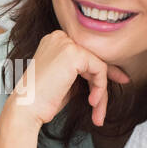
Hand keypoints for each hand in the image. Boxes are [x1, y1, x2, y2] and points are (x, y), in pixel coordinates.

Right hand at [9, 30, 130, 128]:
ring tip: (96, 111)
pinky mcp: (73, 53)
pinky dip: (100, 88)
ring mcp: (66, 42)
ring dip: (101, 91)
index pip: (87, 52)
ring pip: (98, 65)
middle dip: (106, 80)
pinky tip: (92, 101)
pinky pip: (99, 69)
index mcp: (55, 41)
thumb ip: (85, 73)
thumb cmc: (42, 100)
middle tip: (110, 100)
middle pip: (94, 57)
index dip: (103, 69)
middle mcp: (59, 37)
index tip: (120, 79)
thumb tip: (110, 72)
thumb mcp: (68, 81)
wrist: (26, 109)